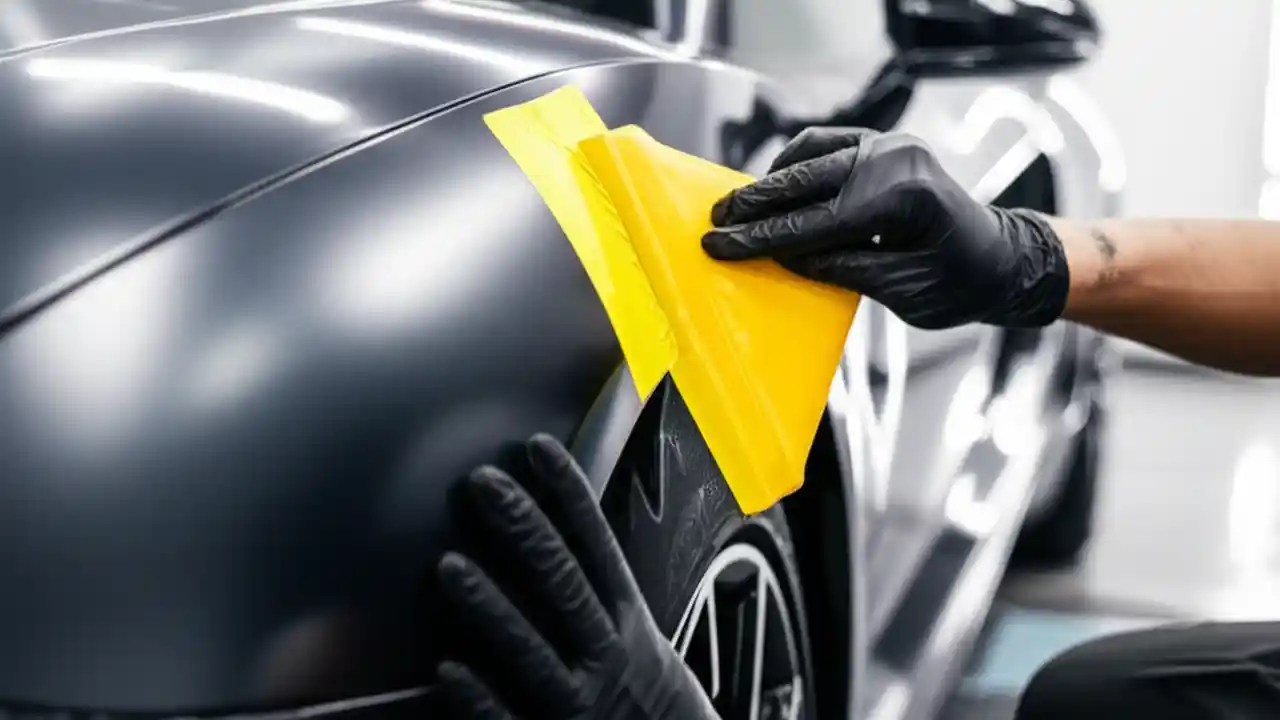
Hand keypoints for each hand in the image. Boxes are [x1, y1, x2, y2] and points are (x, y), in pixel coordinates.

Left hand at [434, 435, 718, 719]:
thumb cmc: (651, 698)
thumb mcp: (641, 638)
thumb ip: (599, 594)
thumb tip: (551, 534)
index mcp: (629, 620)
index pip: (597, 544)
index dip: (569, 495)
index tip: (538, 448)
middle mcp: (607, 654)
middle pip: (564, 584)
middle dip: (525, 530)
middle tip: (484, 484)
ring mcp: (578, 702)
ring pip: (533, 650)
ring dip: (491, 607)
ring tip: (449, 566)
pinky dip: (479, 699)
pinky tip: (447, 670)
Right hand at [701, 127, 1068, 328]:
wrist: (1002, 261)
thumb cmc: (961, 285)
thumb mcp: (901, 291)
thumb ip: (841, 269)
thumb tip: (783, 256)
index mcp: (906, 197)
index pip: (817, 220)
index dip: (763, 238)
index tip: (720, 246)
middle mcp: (897, 159)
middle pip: (807, 179)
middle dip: (755, 203)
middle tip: (713, 220)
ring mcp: (892, 145)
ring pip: (812, 154)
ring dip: (771, 181)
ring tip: (735, 206)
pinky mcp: (886, 146)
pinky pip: (827, 146)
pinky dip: (795, 165)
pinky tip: (772, 187)